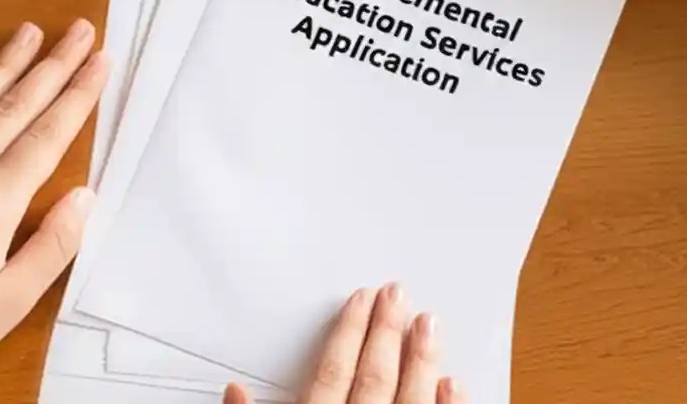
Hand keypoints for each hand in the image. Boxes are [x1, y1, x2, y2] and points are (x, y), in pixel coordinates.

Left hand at [0, 21, 106, 400]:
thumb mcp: (8, 305)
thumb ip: (51, 247)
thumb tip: (85, 196)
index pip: (46, 137)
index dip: (78, 96)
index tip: (101, 61)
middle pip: (12, 110)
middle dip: (52, 66)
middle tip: (80, 30)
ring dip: (3, 66)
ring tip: (30, 33)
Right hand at [224, 284, 464, 403]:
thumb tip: (234, 393)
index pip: (332, 374)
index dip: (347, 332)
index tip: (360, 299)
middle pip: (373, 378)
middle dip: (385, 331)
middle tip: (396, 293)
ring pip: (411, 398)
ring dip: (422, 359)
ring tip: (429, 322)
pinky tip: (452, 382)